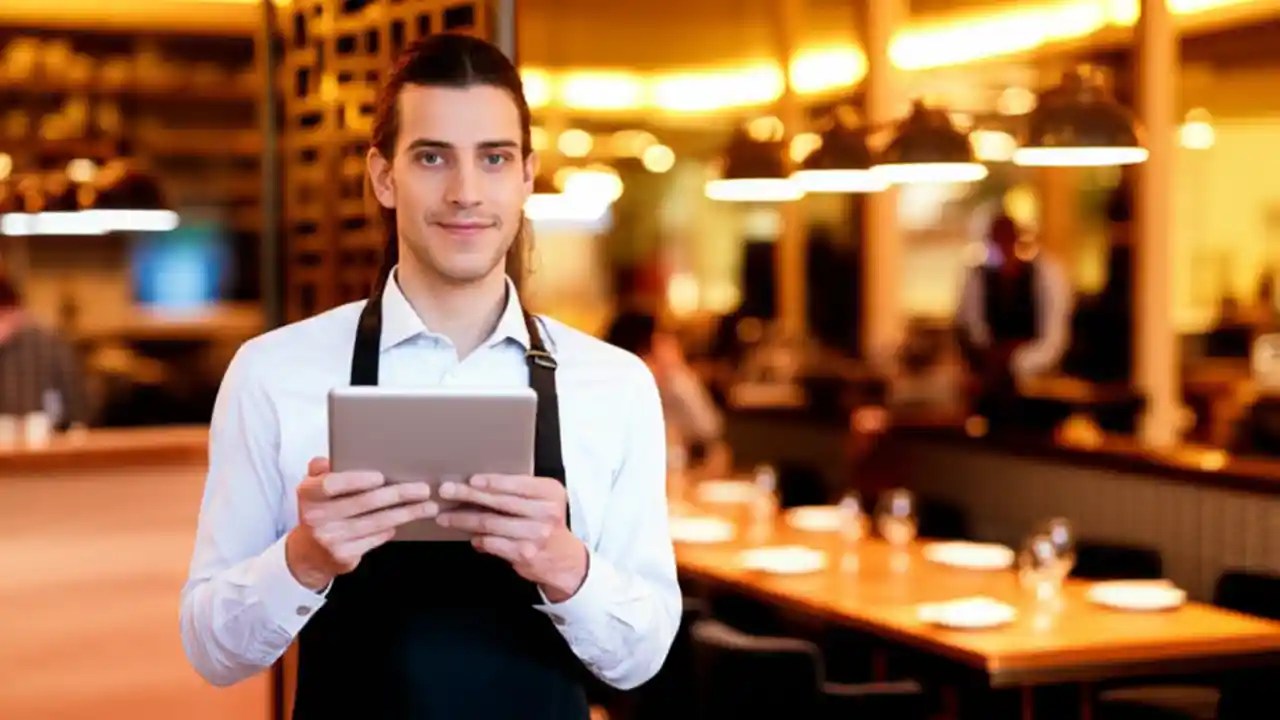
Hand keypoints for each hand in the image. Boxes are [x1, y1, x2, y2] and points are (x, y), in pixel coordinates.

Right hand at [285, 457, 437, 591]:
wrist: (309, 553)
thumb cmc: (319, 512)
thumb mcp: (313, 488)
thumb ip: (320, 470)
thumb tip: (328, 460)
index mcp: (308, 494)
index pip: (331, 484)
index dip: (357, 480)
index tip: (381, 477)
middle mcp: (316, 517)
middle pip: (364, 503)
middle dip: (398, 495)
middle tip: (422, 489)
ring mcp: (330, 539)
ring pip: (376, 522)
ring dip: (406, 513)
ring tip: (427, 506)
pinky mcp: (344, 556)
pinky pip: (376, 538)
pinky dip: (392, 528)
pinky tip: (404, 520)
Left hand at [435, 474, 586, 602]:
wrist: (565, 560)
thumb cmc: (548, 525)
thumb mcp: (544, 501)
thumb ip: (519, 492)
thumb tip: (479, 486)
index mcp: (549, 493)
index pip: (516, 483)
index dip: (492, 481)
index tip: (471, 479)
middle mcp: (545, 512)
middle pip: (499, 501)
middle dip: (468, 494)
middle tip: (447, 491)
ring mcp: (535, 534)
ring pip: (490, 523)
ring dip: (463, 519)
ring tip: (446, 516)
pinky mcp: (524, 554)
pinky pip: (492, 543)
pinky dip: (477, 539)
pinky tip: (470, 536)